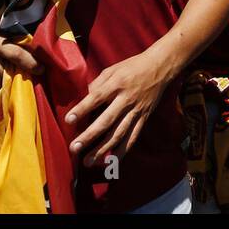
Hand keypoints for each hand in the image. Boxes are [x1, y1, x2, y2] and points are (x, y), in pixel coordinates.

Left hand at [65, 49, 170, 166]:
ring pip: (119, 133)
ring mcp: (136, 111)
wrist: (160, 67)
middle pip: (107, 120)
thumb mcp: (112, 69)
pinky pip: (132, 137)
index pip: (97, 97)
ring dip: (103, 149)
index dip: (82, 109)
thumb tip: (83, 99)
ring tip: (89, 161)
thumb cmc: (132, 66)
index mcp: (117, 84)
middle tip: (74, 148)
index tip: (69, 120)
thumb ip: (97, 85)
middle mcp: (126, 99)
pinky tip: (111, 162)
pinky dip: (122, 151)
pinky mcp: (143, 118)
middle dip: (89, 136)